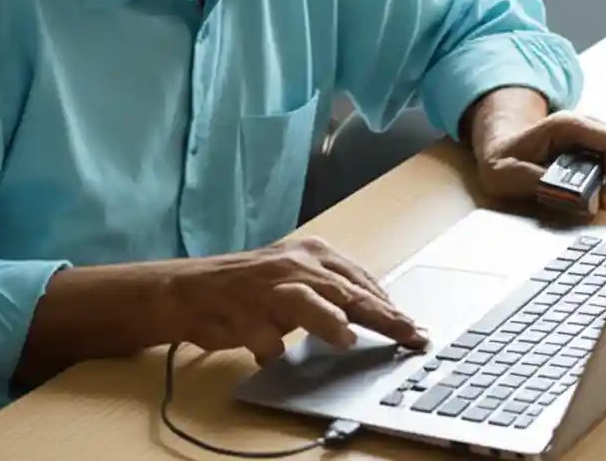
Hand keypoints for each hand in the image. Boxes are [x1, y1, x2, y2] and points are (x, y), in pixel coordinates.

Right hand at [168, 237, 427, 364]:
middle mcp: (292, 265)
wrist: (191, 289)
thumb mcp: (299, 279)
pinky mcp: (239, 310)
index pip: (361, 282)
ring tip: (347, 337)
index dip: (390, 308)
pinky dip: (270, 344)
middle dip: (380, 316)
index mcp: (313, 254)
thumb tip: (382, 314)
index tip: (415, 328)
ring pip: (303, 299)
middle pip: (345, 291)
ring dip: (326, 319)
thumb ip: (335, 293)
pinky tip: (276, 352)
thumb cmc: (252, 288)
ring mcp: (265, 287)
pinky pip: (260, 331)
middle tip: (408, 334)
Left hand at [475, 111, 605, 209]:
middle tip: (600, 203)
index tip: (604, 201)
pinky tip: (597, 193)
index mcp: (568, 126)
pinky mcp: (597, 148)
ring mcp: (594, 135)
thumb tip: (561, 192)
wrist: (500, 146)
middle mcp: (586, 125)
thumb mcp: (503, 173)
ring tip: (598, 199)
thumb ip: (529, 180)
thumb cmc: (502, 159)